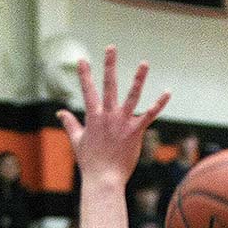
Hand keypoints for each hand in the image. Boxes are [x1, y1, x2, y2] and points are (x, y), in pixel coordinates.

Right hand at [56, 46, 169, 187]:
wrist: (103, 180)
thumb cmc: (90, 162)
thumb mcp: (77, 141)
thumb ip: (70, 124)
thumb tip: (60, 113)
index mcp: (94, 118)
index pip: (88, 91)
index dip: (85, 75)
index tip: (82, 60)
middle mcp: (108, 117)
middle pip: (109, 86)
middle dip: (109, 65)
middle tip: (111, 47)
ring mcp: (122, 123)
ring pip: (132, 96)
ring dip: (138, 79)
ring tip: (144, 63)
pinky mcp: (135, 132)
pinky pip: (149, 115)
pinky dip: (159, 104)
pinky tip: (167, 92)